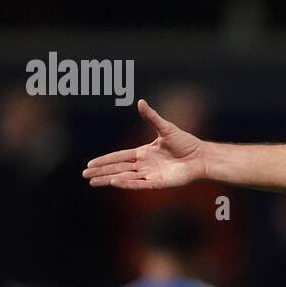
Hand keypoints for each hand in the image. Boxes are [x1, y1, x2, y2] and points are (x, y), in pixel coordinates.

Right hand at [83, 99, 206, 188]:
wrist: (200, 156)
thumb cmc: (186, 142)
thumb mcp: (165, 127)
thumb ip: (151, 116)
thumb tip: (140, 101)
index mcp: (143, 153)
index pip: (119, 157)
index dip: (105, 160)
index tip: (90, 163)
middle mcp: (144, 165)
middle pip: (117, 169)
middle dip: (101, 171)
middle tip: (85, 175)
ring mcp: (150, 174)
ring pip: (124, 178)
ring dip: (108, 179)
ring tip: (93, 182)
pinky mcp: (158, 183)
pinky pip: (138, 184)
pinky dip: (126, 183)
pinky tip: (114, 182)